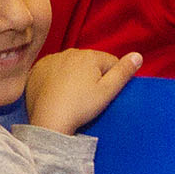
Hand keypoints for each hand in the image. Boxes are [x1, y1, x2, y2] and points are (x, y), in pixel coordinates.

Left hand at [27, 47, 141, 135]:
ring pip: (72, 65)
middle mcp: (70, 52)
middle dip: (92, 75)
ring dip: (75, 75)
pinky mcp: (37, 69)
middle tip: (88, 96)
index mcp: (90, 55)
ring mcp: (51, 59)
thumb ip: (124, 71)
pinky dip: (57, 77)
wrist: (48, 121)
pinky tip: (58, 91)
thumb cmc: (81, 107)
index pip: (111, 62)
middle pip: (90, 62)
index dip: (111, 79)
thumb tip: (138, 55)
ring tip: (72, 95)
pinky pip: (54, 69)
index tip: (103, 94)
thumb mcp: (108, 91)